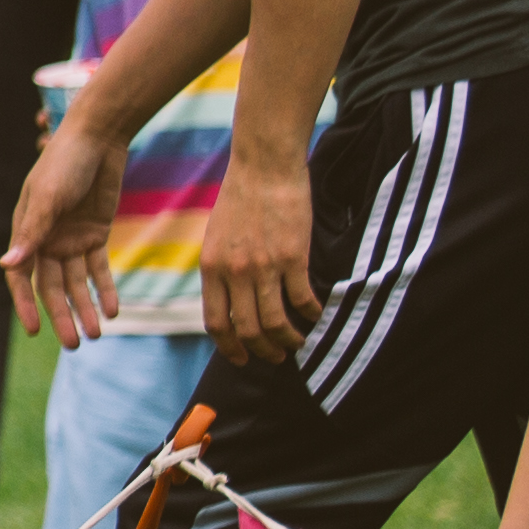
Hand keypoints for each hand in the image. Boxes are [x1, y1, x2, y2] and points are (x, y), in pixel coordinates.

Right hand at [0, 112, 126, 347]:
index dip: (25, 304)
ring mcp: (71, 239)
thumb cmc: (64, 163)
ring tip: (98, 334)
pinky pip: (99, 269)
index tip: (34, 330)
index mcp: (26, 231)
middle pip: (52, 286)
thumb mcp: (48, 198)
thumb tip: (8, 265)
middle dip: (63, 315)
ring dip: (86, 307)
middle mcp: (46, 240)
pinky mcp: (95, 235)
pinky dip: (106, 289)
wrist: (99, 139)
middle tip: (74, 344)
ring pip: (77, 283)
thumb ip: (32, 232)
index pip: (22, 276)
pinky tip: (114, 309)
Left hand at [205, 149, 322, 366]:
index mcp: (211, 269)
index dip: (229, 346)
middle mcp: (234, 273)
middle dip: (263, 351)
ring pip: (276, 322)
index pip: (215, 322)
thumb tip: (229, 300)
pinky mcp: (293, 257)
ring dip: (289, 340)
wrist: (264, 169)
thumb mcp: (216, 238)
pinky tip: (317, 316)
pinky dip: (312, 314)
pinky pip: (303, 299)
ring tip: (299, 343)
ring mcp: (263, 266)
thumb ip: (221, 270)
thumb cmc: (241, 201)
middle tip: (277, 357)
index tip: (241, 358)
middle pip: (247, 329)